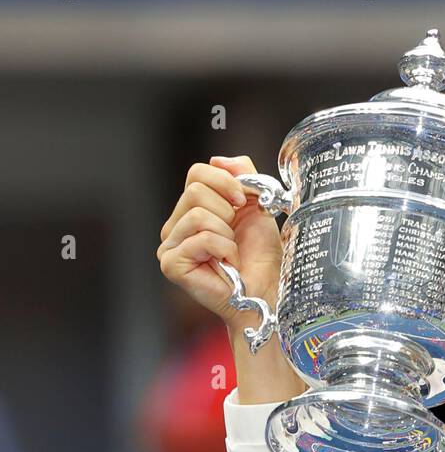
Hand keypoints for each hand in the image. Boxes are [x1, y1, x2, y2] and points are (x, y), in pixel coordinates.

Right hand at [156, 156, 283, 335]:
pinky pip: (201, 238)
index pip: (197, 173)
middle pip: (195, 190)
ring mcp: (169, 245)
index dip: (226, 183)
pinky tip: (226, 264)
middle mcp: (175, 225)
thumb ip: (241, 175)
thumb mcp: (257, 205)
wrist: (267, 291)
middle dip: (227, 212)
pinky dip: (223, 249)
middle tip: (235, 236)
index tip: (243, 202)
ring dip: (226, 234)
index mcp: (191, 209)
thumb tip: (218, 160)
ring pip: (198, 214)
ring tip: (231, 253)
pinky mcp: (171, 264)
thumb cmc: (261, 256)